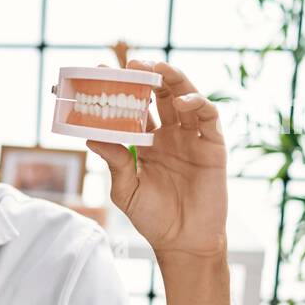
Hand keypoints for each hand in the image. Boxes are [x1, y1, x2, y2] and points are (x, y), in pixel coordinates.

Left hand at [85, 60, 227, 260]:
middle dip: (147, 75)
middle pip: (160, 95)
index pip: (133, 108)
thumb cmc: (153, 217)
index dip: (120, 90)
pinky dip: (198, 103)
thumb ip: (114, 161)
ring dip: (172, 79)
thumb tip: (91, 136)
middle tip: (131, 63)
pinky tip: (181, 101)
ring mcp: (192, 138)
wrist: (183, 241)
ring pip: (185, 97)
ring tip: (156, 69)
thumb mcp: (126, 189)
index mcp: (147, 142)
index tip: (101, 73)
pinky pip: (208, 118)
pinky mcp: (213, 146)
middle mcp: (170, 135)